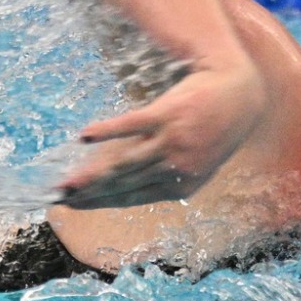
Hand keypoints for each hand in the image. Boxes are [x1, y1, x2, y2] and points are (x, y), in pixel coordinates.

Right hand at [56, 57, 266, 207]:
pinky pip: (131, 125)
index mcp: (182, 186)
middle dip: (90, 193)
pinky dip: (107, 132)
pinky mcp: (168, 113)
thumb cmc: (216, 130)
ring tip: (67, 181)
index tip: (73, 205)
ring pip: (125, 163)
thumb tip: (127, 185)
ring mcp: (172, 141)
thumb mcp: (196, 162)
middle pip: (123, 184)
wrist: (240, 94)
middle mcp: (175, 167)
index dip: (100, 203)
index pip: (131, 198)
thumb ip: (165, 176)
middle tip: (60, 198)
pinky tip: (85, 136)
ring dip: (92, 174)